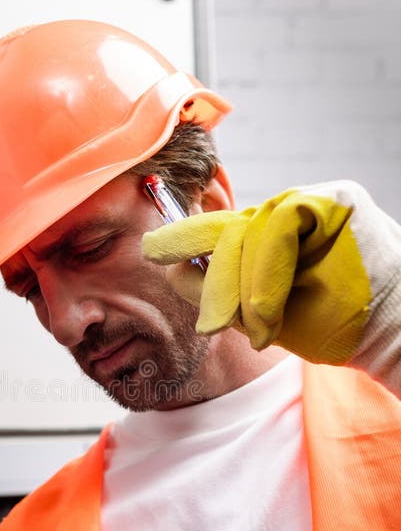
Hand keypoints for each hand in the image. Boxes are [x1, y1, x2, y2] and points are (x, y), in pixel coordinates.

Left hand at [142, 181, 378, 363]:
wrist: (389, 334)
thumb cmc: (330, 326)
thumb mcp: (260, 316)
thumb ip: (220, 292)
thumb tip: (173, 271)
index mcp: (269, 237)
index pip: (220, 231)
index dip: (184, 237)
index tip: (152, 250)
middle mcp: (288, 212)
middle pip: (230, 231)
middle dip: (216, 280)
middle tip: (213, 322)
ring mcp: (313, 200)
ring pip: (252, 228)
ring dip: (248, 286)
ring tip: (259, 326)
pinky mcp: (337, 197)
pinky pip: (283, 221)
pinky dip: (270, 268)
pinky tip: (269, 308)